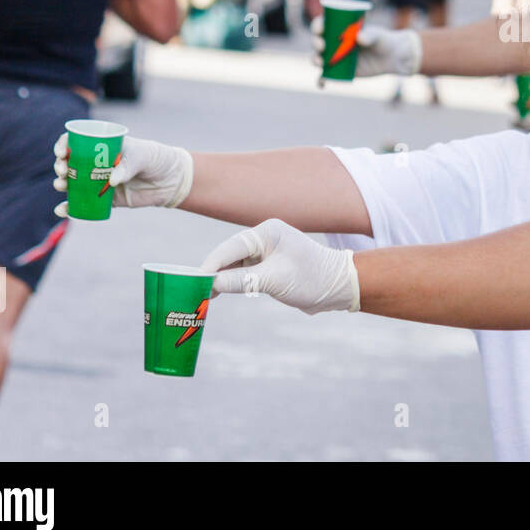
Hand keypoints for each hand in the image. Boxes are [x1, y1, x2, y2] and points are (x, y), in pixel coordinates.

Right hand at [53, 133, 193, 216]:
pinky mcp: (106, 199)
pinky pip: (84, 204)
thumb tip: (112, 181)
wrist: (172, 180)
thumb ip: (127, 166)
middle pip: (70, 163)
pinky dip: (71, 208)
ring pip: (73, 183)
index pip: (76, 142)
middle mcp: (97, 163)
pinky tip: (61, 210)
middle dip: (60, 166)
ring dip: (62, 184)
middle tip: (63, 170)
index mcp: (103, 146)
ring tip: (62, 185)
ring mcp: (100, 181)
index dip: (64, 145)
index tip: (62, 152)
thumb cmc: (157, 159)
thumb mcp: (143, 155)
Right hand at [200, 218, 360, 314]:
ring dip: (219, 280)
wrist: (338, 288)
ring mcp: (265, 253)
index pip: (231, 247)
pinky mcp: (267, 267)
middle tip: (190, 290)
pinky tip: (217, 295)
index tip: (192, 280)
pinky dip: (231, 284)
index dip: (210, 264)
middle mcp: (264, 239)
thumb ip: (243, 280)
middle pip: (228, 255)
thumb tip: (212, 284)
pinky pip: (242, 273)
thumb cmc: (312, 278)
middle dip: (212, 272)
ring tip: (200, 296)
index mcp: (267, 232)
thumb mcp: (275, 280)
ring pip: (233, 265)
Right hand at [310, 16, 421, 78]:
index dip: (317, 26)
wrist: (391, 58)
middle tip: (322, 46)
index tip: (320, 30)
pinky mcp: (339, 71)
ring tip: (321, 63)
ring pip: (319, 58)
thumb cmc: (384, 41)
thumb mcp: (378, 36)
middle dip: (315, 43)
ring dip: (315, 60)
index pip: (323, 24)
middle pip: (317, 41)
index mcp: (340, 28)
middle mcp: (334, 42)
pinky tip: (322, 84)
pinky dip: (321, 80)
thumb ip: (370, 35)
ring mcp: (335, 57)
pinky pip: (325, 76)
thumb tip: (359, 38)